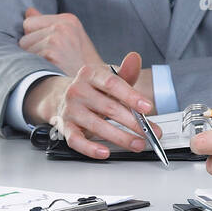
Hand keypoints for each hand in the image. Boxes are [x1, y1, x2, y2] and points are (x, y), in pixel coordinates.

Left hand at [18, 7, 103, 76]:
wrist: (95, 89)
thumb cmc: (80, 67)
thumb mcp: (70, 40)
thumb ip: (47, 24)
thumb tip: (28, 10)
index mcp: (68, 20)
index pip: (30, 22)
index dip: (35, 38)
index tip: (49, 51)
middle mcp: (62, 26)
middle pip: (25, 35)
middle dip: (32, 49)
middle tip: (50, 62)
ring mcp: (56, 39)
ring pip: (23, 48)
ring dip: (31, 60)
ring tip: (50, 68)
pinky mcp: (50, 54)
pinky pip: (25, 59)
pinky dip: (31, 69)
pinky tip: (46, 74)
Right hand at [30, 52, 163, 159]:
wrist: (61, 94)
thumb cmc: (92, 87)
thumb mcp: (108, 77)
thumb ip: (126, 72)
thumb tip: (134, 58)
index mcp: (90, 74)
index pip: (112, 84)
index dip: (131, 96)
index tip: (147, 107)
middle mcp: (78, 90)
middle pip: (108, 107)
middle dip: (133, 122)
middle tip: (150, 131)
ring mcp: (70, 110)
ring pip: (96, 126)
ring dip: (120, 137)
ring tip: (138, 143)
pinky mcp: (65, 127)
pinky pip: (76, 140)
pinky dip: (90, 148)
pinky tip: (105, 152)